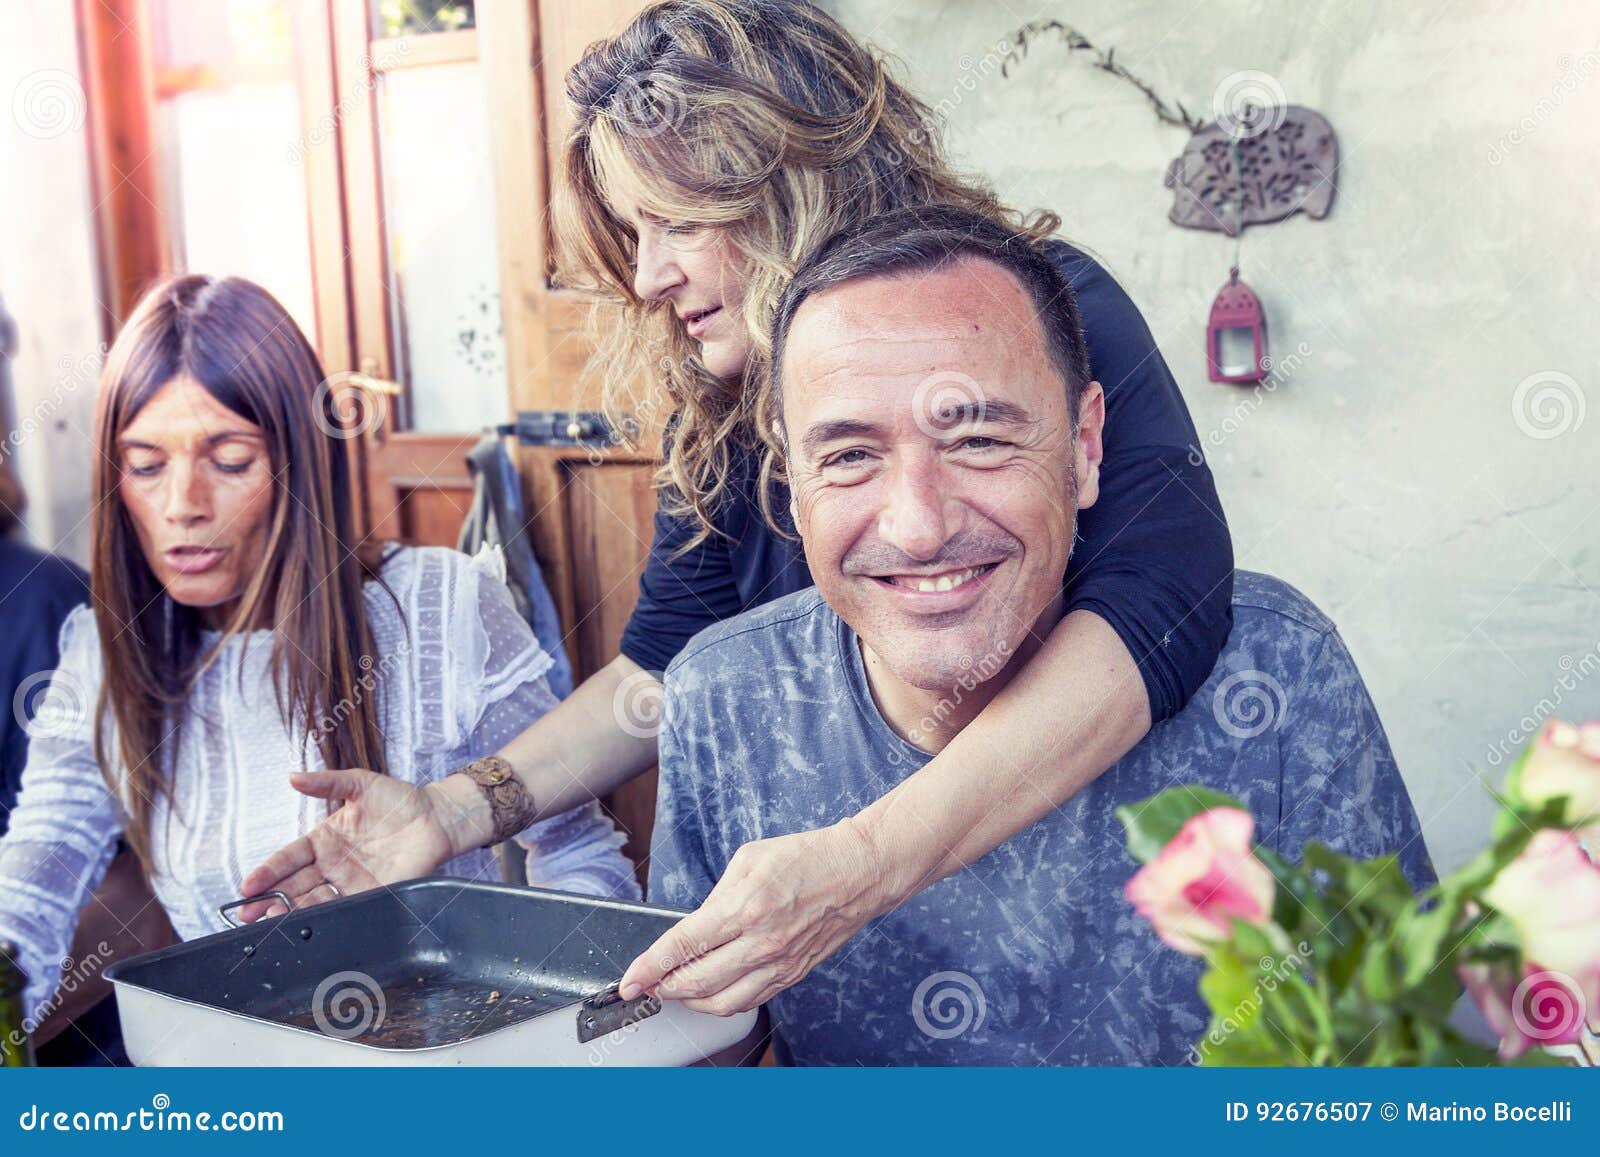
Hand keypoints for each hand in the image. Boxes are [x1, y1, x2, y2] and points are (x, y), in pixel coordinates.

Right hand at [236, 769, 456, 920]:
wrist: (436, 817)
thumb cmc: (398, 799)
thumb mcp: (359, 784)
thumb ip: (327, 783)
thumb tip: (293, 777)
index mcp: (324, 841)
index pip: (288, 858)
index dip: (268, 872)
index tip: (248, 885)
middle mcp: (333, 866)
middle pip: (294, 886)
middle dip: (270, 901)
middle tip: (250, 914)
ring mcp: (351, 883)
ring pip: (314, 901)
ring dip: (292, 912)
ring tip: (273, 920)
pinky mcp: (373, 895)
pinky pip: (345, 908)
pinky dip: (326, 916)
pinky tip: (309, 923)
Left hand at [618, 818, 898, 1014]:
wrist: (857, 872)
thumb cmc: (806, 857)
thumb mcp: (748, 859)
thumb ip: (716, 896)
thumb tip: (694, 928)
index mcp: (744, 907)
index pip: (683, 946)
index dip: (649, 967)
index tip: (630, 979)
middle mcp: (761, 942)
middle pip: (696, 982)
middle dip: (663, 987)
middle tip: (648, 982)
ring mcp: (779, 963)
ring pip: (721, 1002)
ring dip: (690, 1001)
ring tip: (676, 988)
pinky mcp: (793, 974)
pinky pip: (749, 1001)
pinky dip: (722, 1002)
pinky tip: (711, 991)